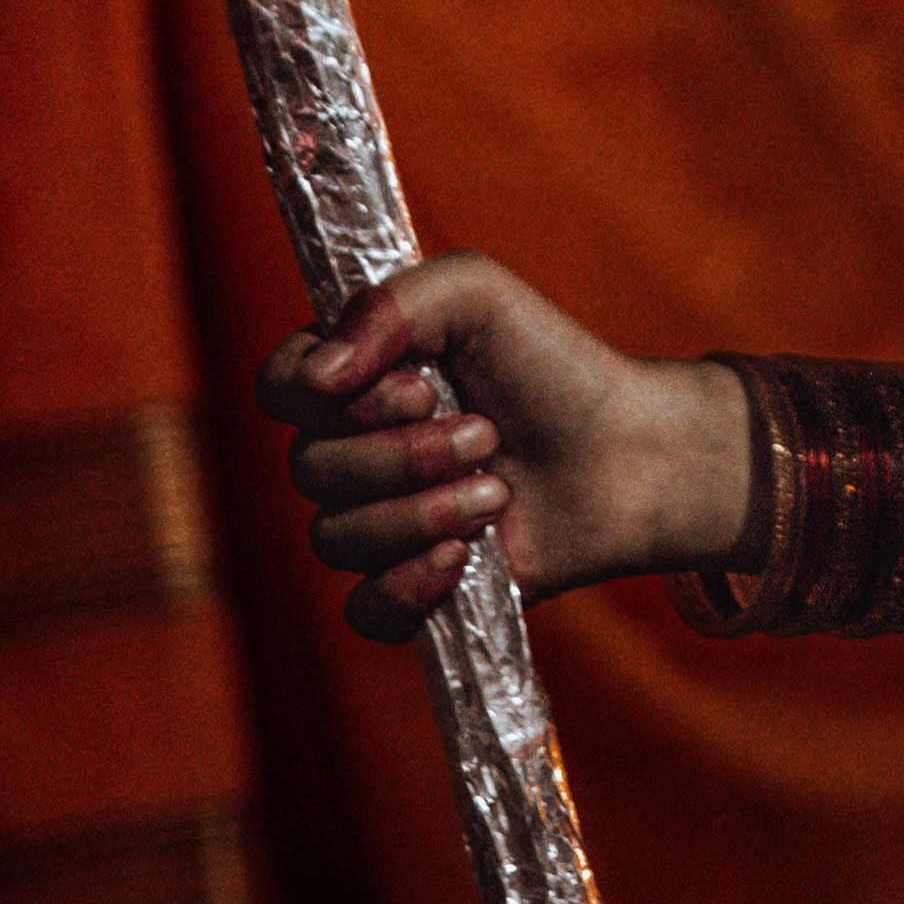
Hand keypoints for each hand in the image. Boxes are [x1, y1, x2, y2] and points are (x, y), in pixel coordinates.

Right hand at [258, 253, 761, 635]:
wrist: (623, 452)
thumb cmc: (549, 365)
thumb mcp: (476, 293)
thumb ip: (391, 304)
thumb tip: (318, 375)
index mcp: (355, 377)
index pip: (280, 386)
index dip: (331, 395)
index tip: (416, 385)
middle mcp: (352, 449)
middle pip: (309, 469)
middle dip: (405, 454)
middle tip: (486, 434)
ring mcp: (378, 522)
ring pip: (335, 538)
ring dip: (424, 512)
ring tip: (497, 492)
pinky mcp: (411, 586)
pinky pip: (363, 609)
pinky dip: (409, 585)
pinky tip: (464, 557)